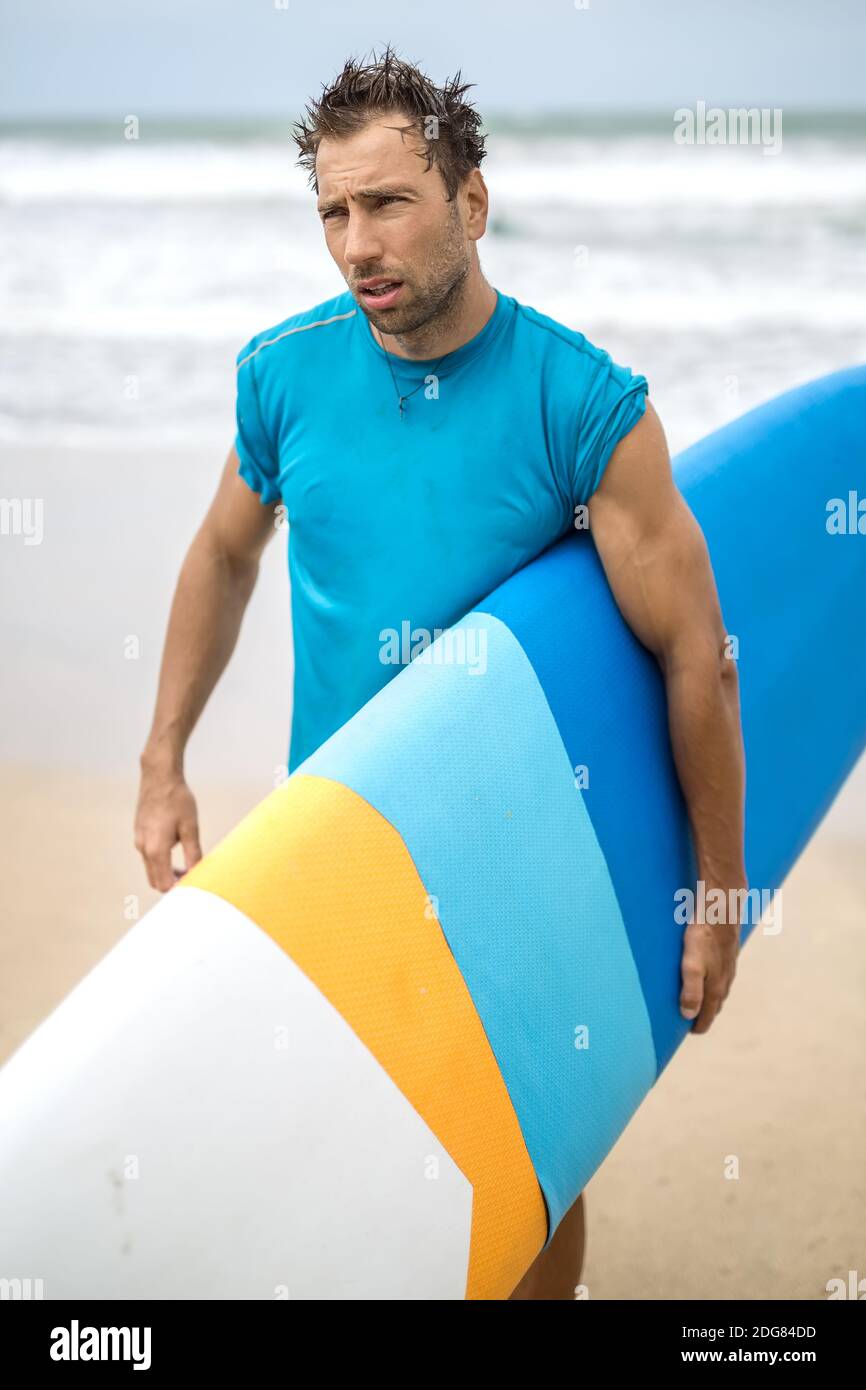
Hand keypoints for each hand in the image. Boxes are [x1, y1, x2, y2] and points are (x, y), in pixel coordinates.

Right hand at [134, 761, 201, 891]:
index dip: (178, 888)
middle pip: (155, 880)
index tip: (194, 883)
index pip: (163, 884)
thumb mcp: (190, 828)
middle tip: (191, 875)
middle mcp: (143, 848)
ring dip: (166, 871)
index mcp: (156, 849)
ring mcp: (139, 841)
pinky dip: (160, 860)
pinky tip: (175, 847)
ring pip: (151, 868)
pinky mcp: (139, 833)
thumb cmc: (177, 800)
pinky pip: (148, 855)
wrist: (159, 776)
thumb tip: (197, 873)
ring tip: (187, 863)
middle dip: (171, 882)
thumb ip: (193, 854)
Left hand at [679, 893, 741, 1033]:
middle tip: (691, 1020)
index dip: (699, 1025)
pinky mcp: (728, 952)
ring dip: (710, 998)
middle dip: (704, 1014)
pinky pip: (722, 974)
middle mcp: (726, 979)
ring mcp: (729, 965)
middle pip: (715, 1004)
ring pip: (720, 989)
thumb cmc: (703, 934)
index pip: (708, 1014)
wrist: (722, 907)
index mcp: (717, 986)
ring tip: (698, 1001)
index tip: (689, 1032)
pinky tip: (709, 975)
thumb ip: (690, 990)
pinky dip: (714, 982)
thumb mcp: (691, 964)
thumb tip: (688, 1014)